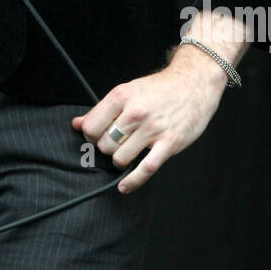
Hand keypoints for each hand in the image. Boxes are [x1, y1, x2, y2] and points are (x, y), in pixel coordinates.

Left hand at [71, 47, 227, 193]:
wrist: (194, 84)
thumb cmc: (159, 89)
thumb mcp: (127, 91)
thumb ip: (102, 110)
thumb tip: (76, 123)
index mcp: (122, 96)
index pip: (91, 126)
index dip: (90, 135)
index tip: (97, 136)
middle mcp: (136, 112)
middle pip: (105, 144)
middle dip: (106, 148)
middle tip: (115, 144)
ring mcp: (153, 129)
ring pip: (121, 158)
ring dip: (120, 160)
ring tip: (127, 152)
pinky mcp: (169, 143)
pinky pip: (146, 168)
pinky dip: (133, 181)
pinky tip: (125, 186)